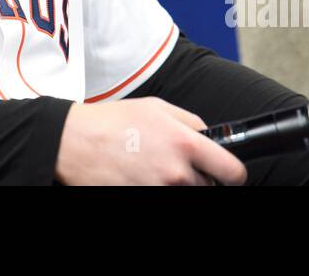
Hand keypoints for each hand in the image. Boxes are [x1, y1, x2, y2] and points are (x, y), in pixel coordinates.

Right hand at [54, 98, 247, 185]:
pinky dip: (155, 188)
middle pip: (207, 187)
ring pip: (185, 194)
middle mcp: (177, 174)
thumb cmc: (111, 122)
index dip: (233, 172)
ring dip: (176, 185)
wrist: (75, 143)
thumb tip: (210, 135)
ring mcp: (160, 192)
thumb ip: (190, 122)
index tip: (227, 172)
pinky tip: (140, 177)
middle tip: (174, 163)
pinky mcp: (143, 200)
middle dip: (197, 177)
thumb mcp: (156, 107)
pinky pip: (161, 197)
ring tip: (152, 168)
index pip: (233, 172)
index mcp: (186, 145)